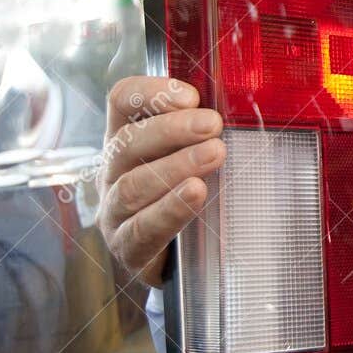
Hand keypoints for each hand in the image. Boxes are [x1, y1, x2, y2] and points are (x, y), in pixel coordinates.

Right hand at [100, 76, 225, 285]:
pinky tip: (195, 193)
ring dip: (176, 166)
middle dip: (172, 130)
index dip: (150, 93)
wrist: (177, 259)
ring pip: (132, 185)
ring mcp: (113, 211)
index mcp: (126, 138)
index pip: (122, 101)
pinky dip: (170, 208)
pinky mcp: (126, 247)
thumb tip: (239, 100)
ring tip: (215, 154)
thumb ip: (203, 129)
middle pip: (127, 141)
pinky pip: (142, 227)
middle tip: (213, 125)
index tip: (191, 96)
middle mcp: (112, 171)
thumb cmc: (186, 192)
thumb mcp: (192, 154)